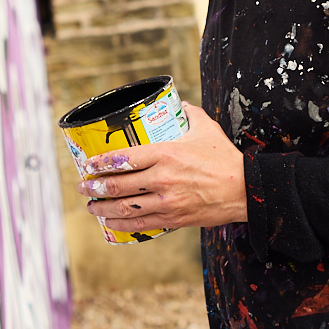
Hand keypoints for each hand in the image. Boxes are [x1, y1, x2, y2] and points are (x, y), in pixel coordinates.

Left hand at [74, 103, 247, 231]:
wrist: (246, 190)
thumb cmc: (225, 158)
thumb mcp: (205, 128)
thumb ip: (189, 114)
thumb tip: (178, 104)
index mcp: (166, 153)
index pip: (123, 158)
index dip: (101, 162)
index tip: (88, 163)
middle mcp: (162, 178)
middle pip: (118, 185)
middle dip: (94, 186)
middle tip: (82, 185)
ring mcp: (167, 202)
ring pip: (125, 207)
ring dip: (102, 207)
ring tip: (90, 205)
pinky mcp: (174, 219)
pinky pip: (141, 224)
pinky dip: (121, 224)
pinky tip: (109, 222)